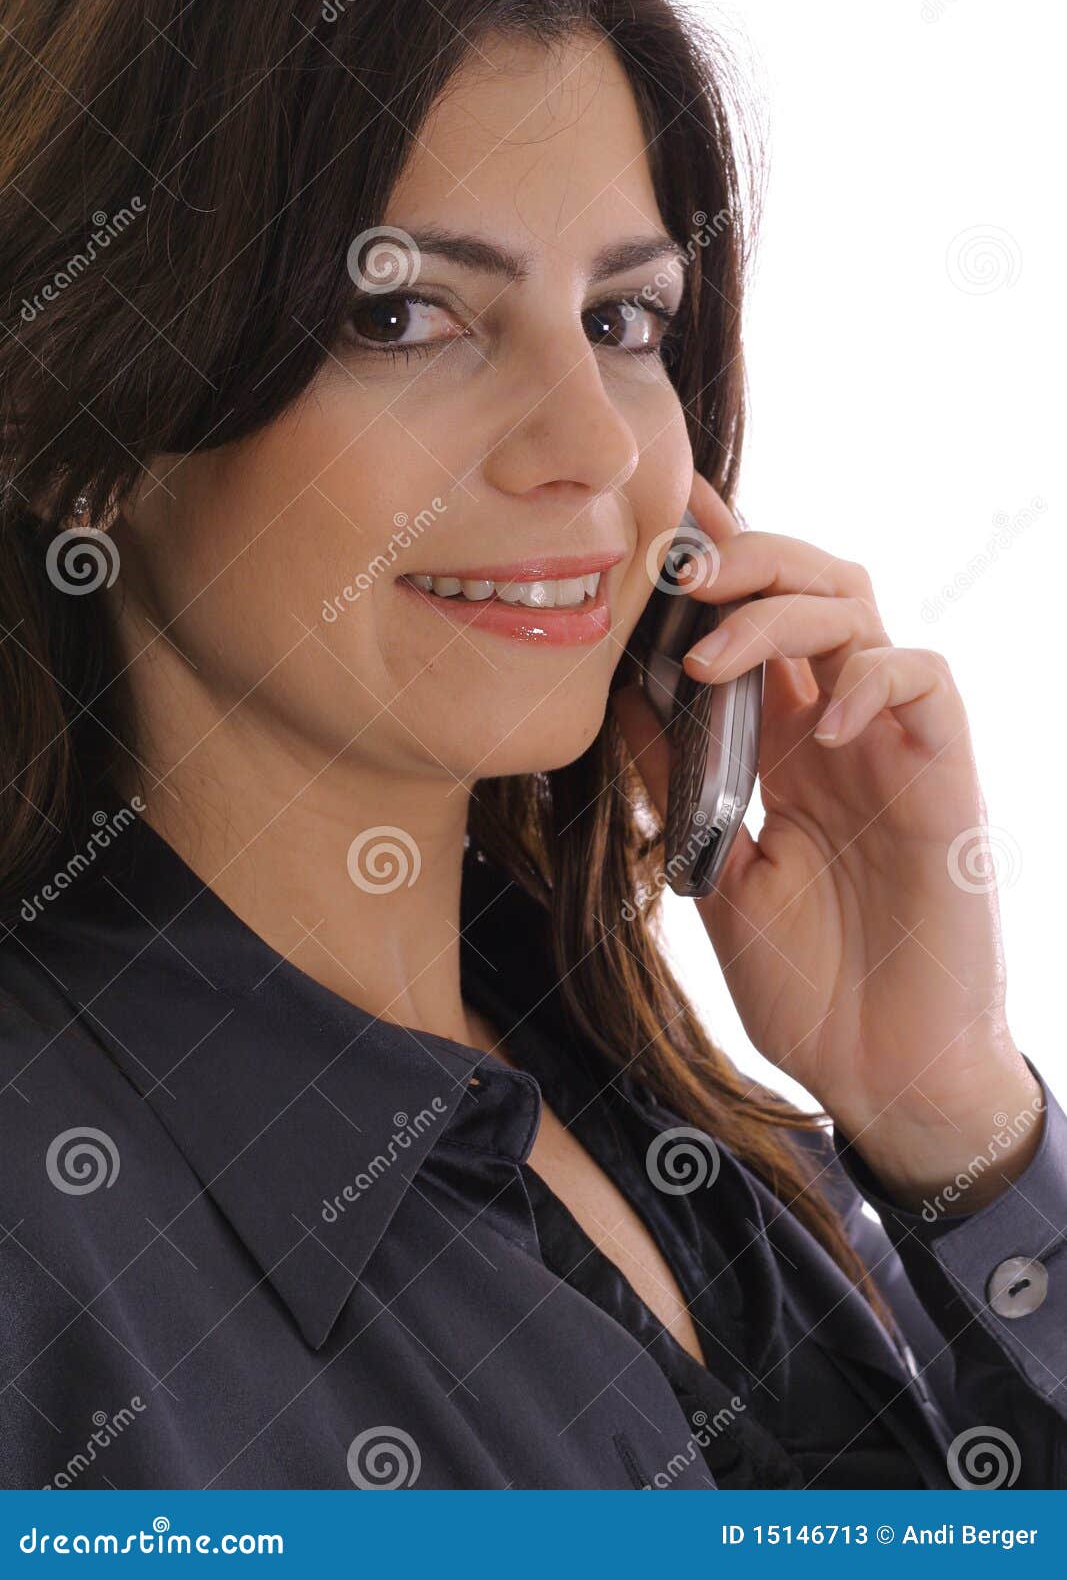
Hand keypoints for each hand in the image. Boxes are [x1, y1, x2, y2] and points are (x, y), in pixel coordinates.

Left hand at [612, 472, 1042, 1208]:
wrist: (883, 1073)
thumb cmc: (809, 985)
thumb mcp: (717, 874)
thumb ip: (678, 784)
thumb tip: (615, 699)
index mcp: (783, 744)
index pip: (754, 621)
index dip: (717, 559)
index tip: (659, 516)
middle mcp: (838, 727)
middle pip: (811, 584)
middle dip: (745, 560)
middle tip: (674, 570)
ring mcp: (893, 746)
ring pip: (861, 611)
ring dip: (781, 611)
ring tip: (710, 653)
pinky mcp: (944, 775)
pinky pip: (924, 680)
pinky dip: (873, 677)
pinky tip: (824, 719)